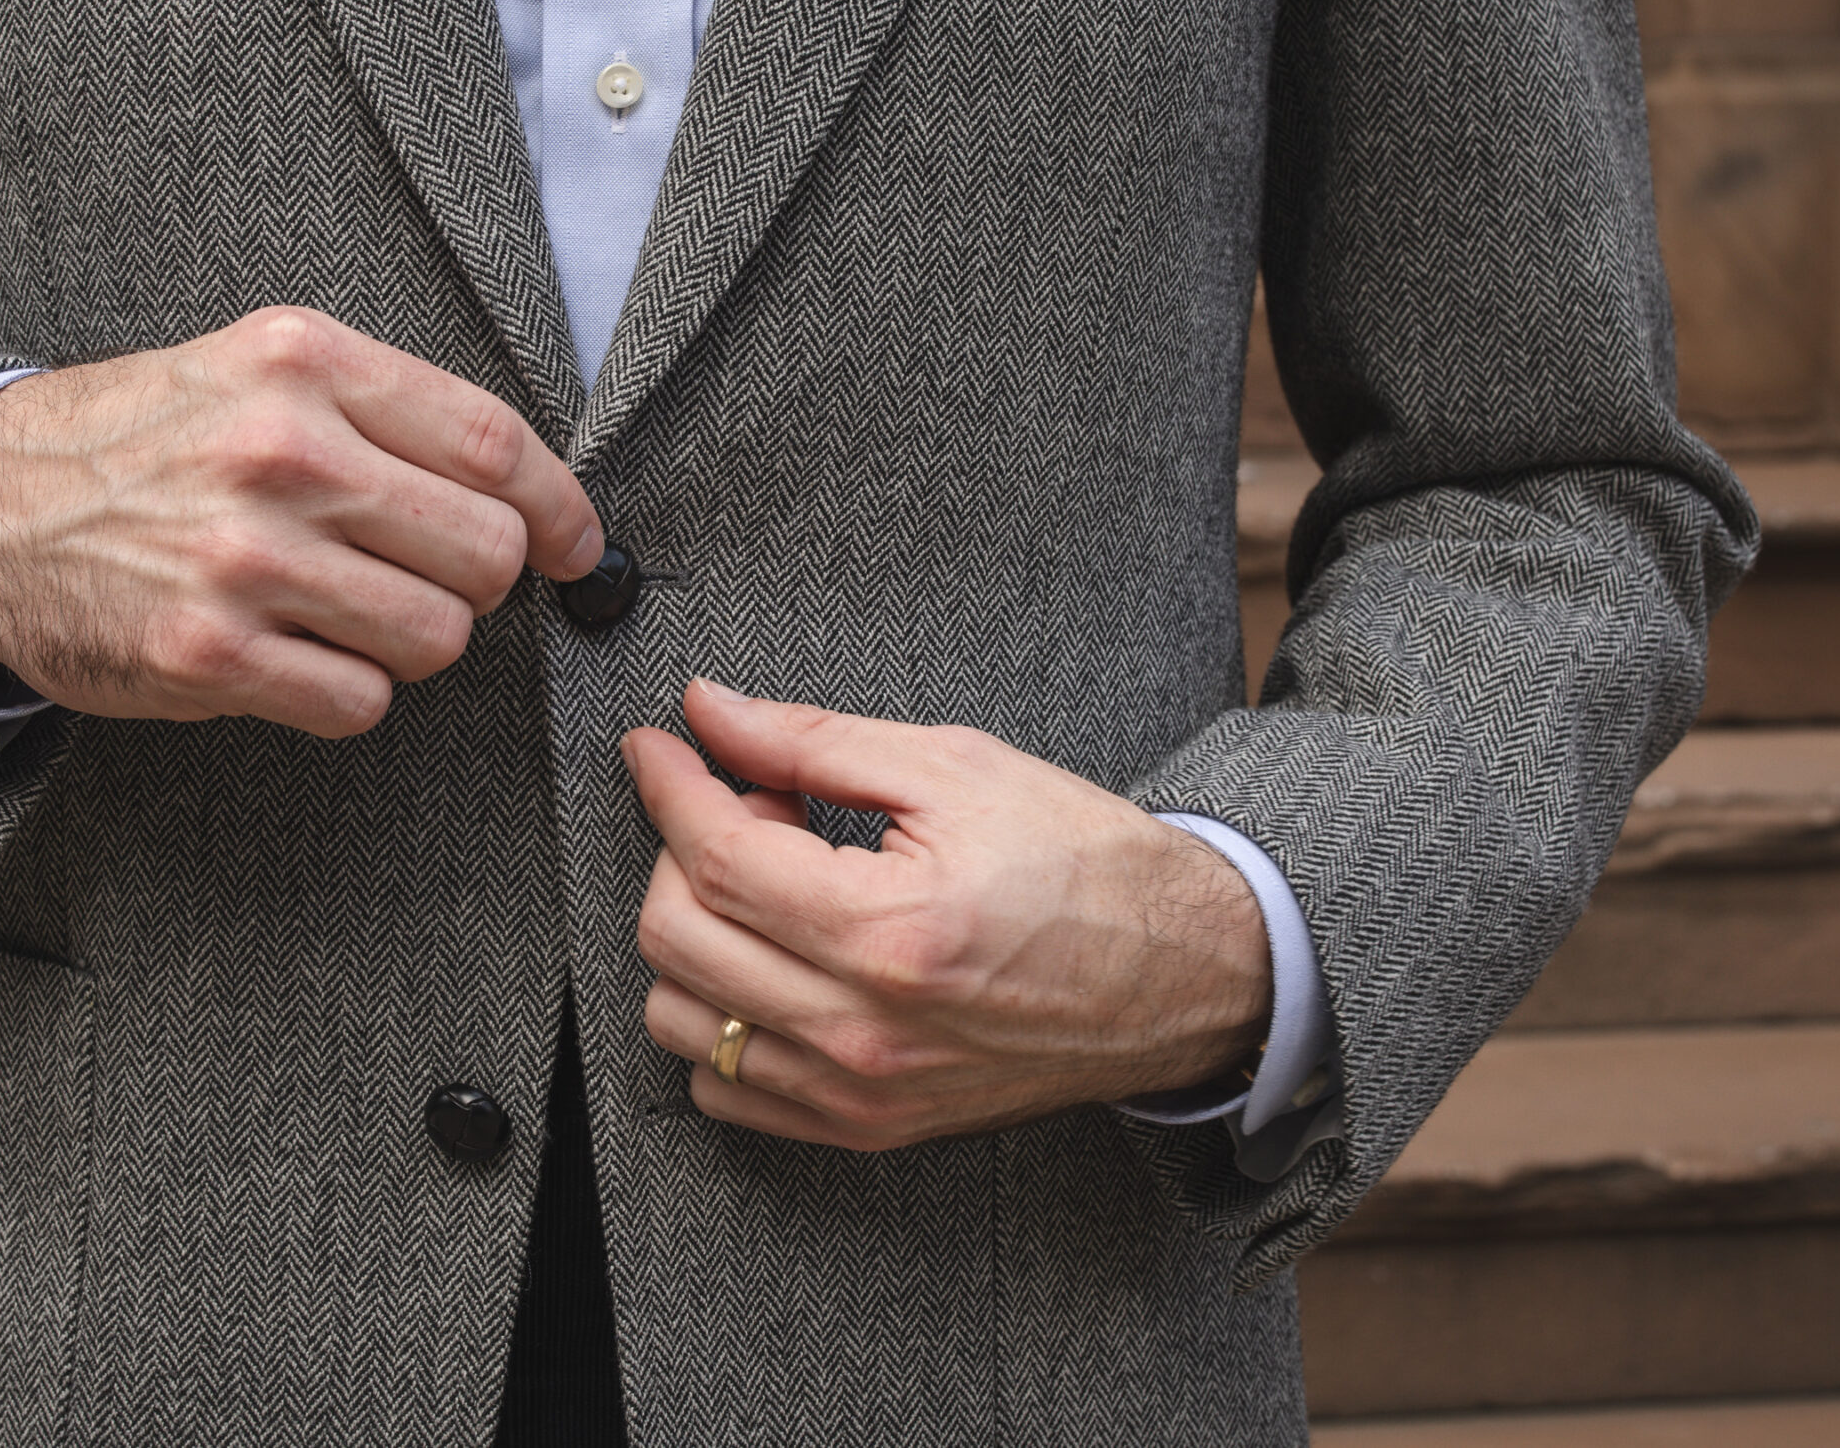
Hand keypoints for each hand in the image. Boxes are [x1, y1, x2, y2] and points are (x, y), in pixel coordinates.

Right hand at [0, 306, 603, 736]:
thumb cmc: (144, 441)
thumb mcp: (258, 371)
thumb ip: (385, 413)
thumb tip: (528, 494)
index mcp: (304, 364)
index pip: (494, 445)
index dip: (559, 509)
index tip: (572, 545)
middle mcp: (281, 452)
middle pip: (483, 550)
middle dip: (478, 583)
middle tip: (428, 579)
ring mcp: (243, 557)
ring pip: (436, 637)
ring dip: (413, 644)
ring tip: (349, 616)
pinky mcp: (207, 652)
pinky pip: (359, 701)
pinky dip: (347, 693)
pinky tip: (295, 656)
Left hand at [627, 681, 1270, 1150]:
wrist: (1181, 973)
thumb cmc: (1085, 865)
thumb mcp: (955, 768)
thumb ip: (813, 741)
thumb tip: (711, 711)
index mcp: (889, 931)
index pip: (714, 855)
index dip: (670, 783)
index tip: (658, 746)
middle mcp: (864, 1028)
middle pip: (676, 935)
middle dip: (686, 848)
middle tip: (758, 806)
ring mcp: (860, 1091)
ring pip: (681, 1017)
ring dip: (697, 934)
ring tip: (776, 886)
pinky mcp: (867, 1127)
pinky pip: (724, 1088)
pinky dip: (721, 1018)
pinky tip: (778, 959)